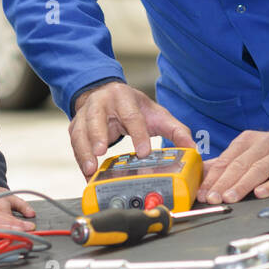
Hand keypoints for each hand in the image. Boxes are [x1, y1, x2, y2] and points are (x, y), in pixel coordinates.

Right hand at [70, 81, 194, 178]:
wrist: (107, 95)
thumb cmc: (132, 107)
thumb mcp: (156, 114)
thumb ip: (175, 130)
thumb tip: (193, 148)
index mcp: (123, 97)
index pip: (131, 115)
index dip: (138, 133)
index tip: (144, 151)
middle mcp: (101, 103)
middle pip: (97, 118)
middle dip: (97, 134)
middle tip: (101, 152)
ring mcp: (85, 114)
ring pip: (80, 131)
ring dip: (84, 151)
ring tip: (90, 169)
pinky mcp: (76, 126)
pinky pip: (75, 144)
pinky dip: (79, 160)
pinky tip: (86, 174)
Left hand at [198, 129, 268, 203]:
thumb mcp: (251, 149)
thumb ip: (229, 162)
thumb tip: (204, 174)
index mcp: (248, 140)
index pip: (226, 160)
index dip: (213, 177)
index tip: (203, 192)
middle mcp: (264, 145)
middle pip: (240, 165)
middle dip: (224, 183)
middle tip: (213, 198)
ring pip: (259, 170)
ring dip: (243, 185)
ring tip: (231, 197)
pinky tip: (261, 193)